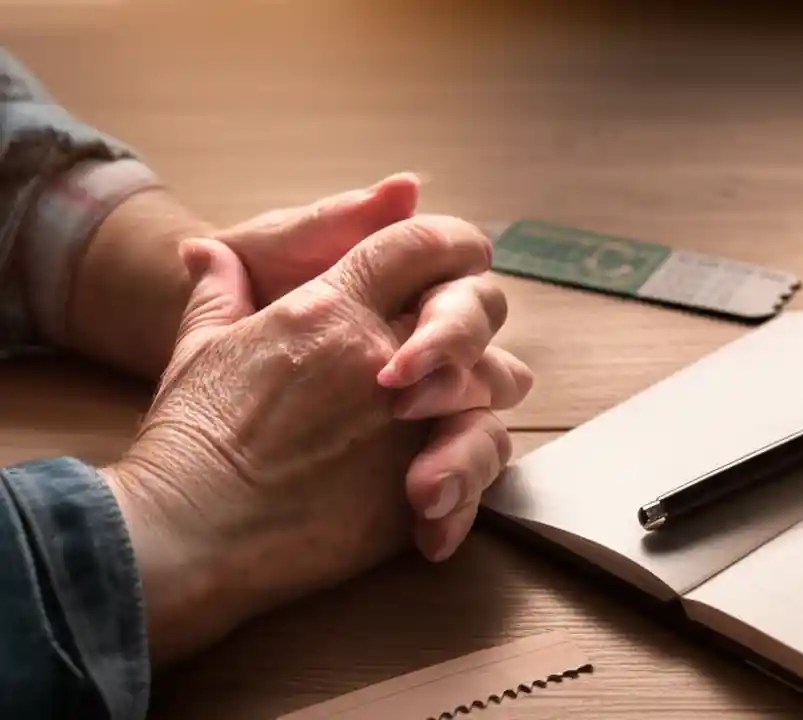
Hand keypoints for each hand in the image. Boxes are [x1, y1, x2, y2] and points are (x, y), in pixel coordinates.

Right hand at [102, 216, 526, 662]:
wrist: (190, 532)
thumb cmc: (190, 440)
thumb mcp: (198, 349)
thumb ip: (220, 293)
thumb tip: (208, 252)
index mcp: (333, 310)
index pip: (419, 245)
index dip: (450, 241)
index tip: (458, 254)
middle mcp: (386, 358)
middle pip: (477, 305)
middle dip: (477, 316)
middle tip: (457, 341)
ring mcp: (413, 423)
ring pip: (500, 383)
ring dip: (485, 391)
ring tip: (450, 416)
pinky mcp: (422, 487)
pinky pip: (485, 460)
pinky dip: (475, 468)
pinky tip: (437, 488)